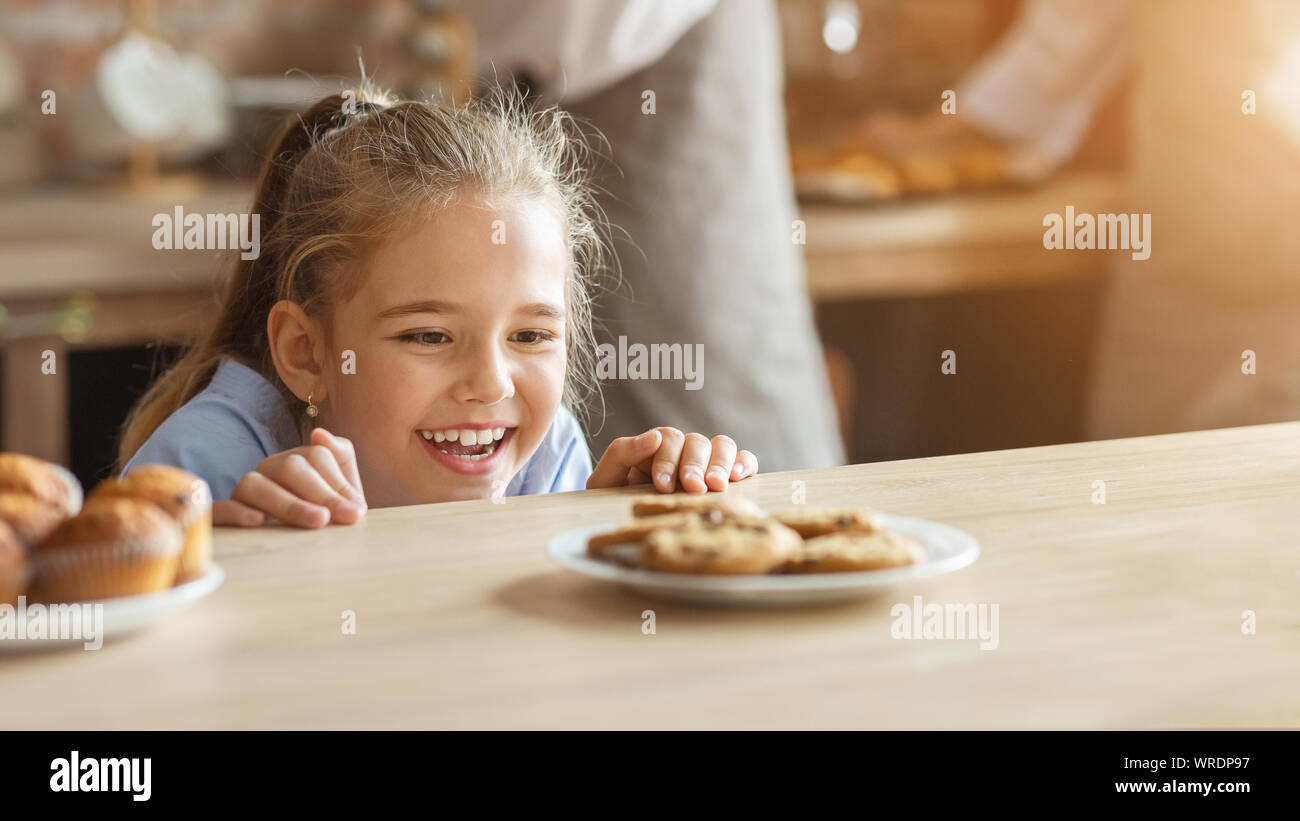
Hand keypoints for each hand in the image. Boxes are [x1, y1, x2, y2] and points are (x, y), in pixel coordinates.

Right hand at [213, 428, 366, 527]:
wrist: (294, 556)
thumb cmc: (319, 518)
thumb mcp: (338, 492)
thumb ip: (341, 459)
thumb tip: (319, 434)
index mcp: (296, 462)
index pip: (316, 456)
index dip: (338, 483)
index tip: (356, 512)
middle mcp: (268, 472)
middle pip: (290, 467)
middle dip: (320, 493)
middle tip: (340, 518)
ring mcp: (243, 493)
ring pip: (254, 484)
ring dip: (289, 503)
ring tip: (317, 521)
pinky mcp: (220, 517)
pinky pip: (221, 507)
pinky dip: (236, 511)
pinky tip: (258, 521)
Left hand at [586, 427, 757, 493]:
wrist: (625, 527)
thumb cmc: (615, 502)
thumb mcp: (606, 479)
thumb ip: (622, 453)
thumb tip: (653, 437)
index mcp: (656, 448)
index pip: (669, 439)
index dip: (668, 460)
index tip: (663, 485)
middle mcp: (684, 451)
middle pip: (697, 442)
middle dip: (695, 465)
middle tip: (693, 487)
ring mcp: (707, 463)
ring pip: (722, 446)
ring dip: (720, 464)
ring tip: (717, 486)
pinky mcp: (727, 478)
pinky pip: (744, 460)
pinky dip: (745, 463)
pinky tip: (739, 477)